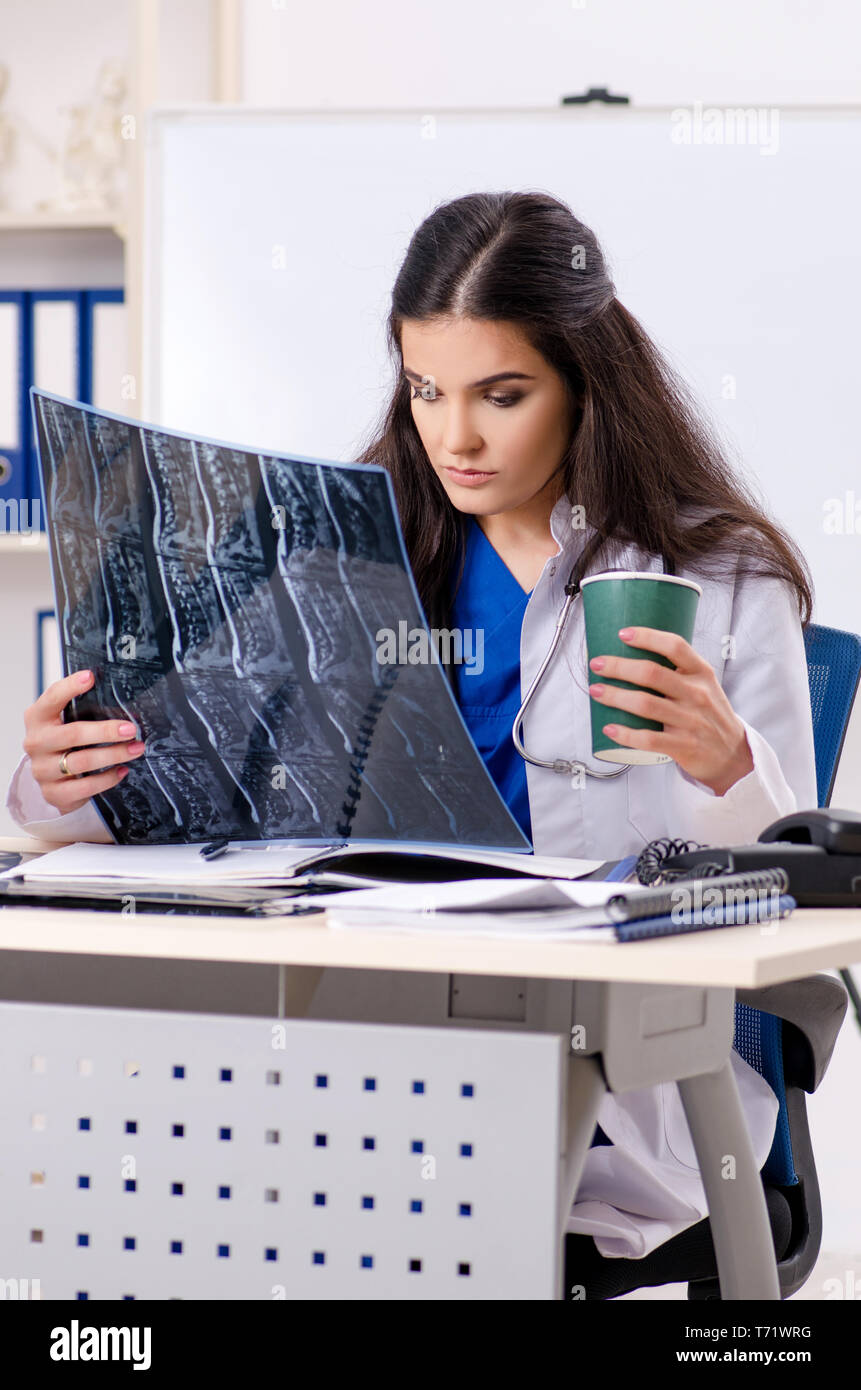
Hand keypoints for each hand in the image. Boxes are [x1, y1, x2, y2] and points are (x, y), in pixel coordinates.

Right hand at [22, 670, 145, 812]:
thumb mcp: (65, 721)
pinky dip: (107, 779)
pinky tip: (122, 770)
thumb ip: (81, 708)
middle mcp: (37, 742)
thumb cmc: (63, 742)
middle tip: (131, 729)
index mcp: (38, 718)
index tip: (91, 677)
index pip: (51, 698)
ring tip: (136, 749)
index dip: (70, 687)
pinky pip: (84, 787)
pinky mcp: (53, 792)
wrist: (51, 778)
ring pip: (82, 761)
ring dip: (114, 754)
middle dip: (106, 731)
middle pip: (73, 734)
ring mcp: (43, 769)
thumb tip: (117, 694)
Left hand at [587, 626, 753, 795]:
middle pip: (652, 673)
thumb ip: (679, 671)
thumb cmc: (710, 715)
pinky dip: (626, 734)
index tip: (623, 634)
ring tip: (596, 691)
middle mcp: (697, 694)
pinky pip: (649, 739)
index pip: (675, 647)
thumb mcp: (704, 686)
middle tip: (597, 664)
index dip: (647, 637)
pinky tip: (609, 728)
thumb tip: (634, 654)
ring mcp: (691, 721)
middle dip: (618, 667)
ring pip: (645, 704)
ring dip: (614, 696)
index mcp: (702, 674)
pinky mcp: (683, 746)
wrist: (733, 755)